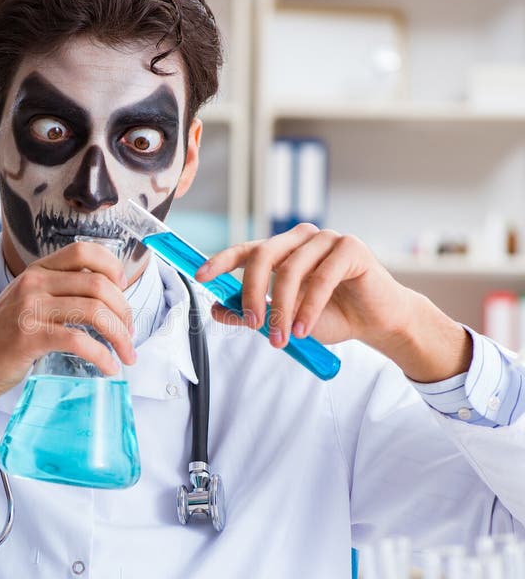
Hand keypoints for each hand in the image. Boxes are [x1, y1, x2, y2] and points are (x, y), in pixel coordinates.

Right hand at [0, 241, 135, 416]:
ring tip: (126, 354)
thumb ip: (58, 295)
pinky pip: (79, 340)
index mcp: (37, 271)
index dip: (113, 268)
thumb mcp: (27, 303)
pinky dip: (101, 356)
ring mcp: (30, 308)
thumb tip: (105, 301)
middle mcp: (34, 283)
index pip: (85, 251)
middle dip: (124, 311)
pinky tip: (108, 367)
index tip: (123, 293)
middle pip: (99, 284)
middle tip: (129, 334)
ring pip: (94, 311)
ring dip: (119, 335)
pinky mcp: (29, 336)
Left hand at [195, 224, 471, 382]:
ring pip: (291, 270)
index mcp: (282, 250)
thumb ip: (252, 313)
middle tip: (251, 325)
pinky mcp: (350, 247)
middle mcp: (300, 238)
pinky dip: (309, 307)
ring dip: (283, 309)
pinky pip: (322, 277)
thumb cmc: (331, 316)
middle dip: (251, 293)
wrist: (377, 322)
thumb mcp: (285, 320)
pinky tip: (304, 329)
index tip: (201, 276)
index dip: (221, 261)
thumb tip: (216, 309)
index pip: (246, 250)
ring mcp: (326, 239)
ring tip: (283, 339)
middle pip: (263, 256)